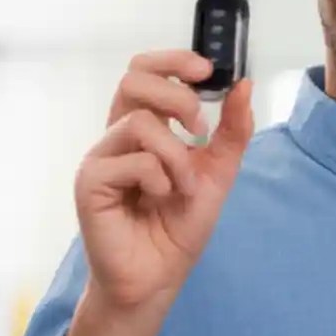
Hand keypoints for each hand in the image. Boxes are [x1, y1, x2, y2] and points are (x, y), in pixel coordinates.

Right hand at [73, 50, 253, 310]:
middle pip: (133, 80)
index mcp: (145, 127)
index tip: (206, 70)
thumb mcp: (219, 171)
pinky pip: (132, 160)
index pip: (144, 72)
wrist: (161, 275)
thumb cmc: (180, 224)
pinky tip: (162, 199)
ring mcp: (101, 158)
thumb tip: (244, 84)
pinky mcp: (90, 183)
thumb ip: (233, 130)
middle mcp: (118, 136)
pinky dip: (160, 178)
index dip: (172, 60)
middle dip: (178, 97)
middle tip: (201, 129)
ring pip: (140, 122)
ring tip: (184, 185)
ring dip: (177, 155)